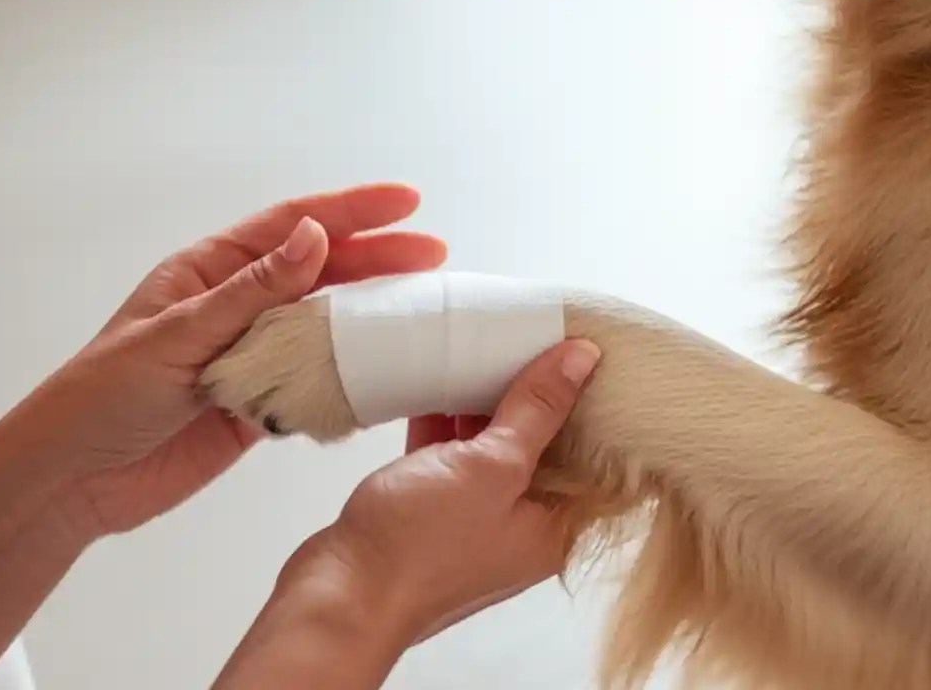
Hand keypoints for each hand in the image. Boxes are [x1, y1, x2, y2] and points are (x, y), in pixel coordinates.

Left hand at [44, 183, 445, 537]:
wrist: (74, 481)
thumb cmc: (106, 395)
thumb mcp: (180, 334)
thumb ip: (254, 291)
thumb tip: (317, 236)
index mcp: (210, 273)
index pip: (292, 227)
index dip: (352, 210)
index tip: (407, 201)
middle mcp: (238, 307)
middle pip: (321, 272)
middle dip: (379, 259)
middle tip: (434, 256)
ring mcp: (253, 356)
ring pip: (325, 325)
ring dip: (371, 316)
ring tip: (423, 309)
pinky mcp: (260, 405)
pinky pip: (316, 381)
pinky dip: (350, 375)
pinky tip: (386, 369)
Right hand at [306, 339, 599, 642]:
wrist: (338, 595)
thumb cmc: (419, 546)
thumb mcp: (491, 465)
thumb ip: (537, 410)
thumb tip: (582, 359)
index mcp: (555, 526)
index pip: (592, 454)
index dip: (591, 403)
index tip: (586, 349)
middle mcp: (521, 525)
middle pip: (542, 446)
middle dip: (535, 394)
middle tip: (535, 334)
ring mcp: (473, 518)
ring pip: (491, 447)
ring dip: (485, 402)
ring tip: (485, 345)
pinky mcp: (430, 510)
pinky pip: (448, 454)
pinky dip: (445, 421)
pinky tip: (437, 378)